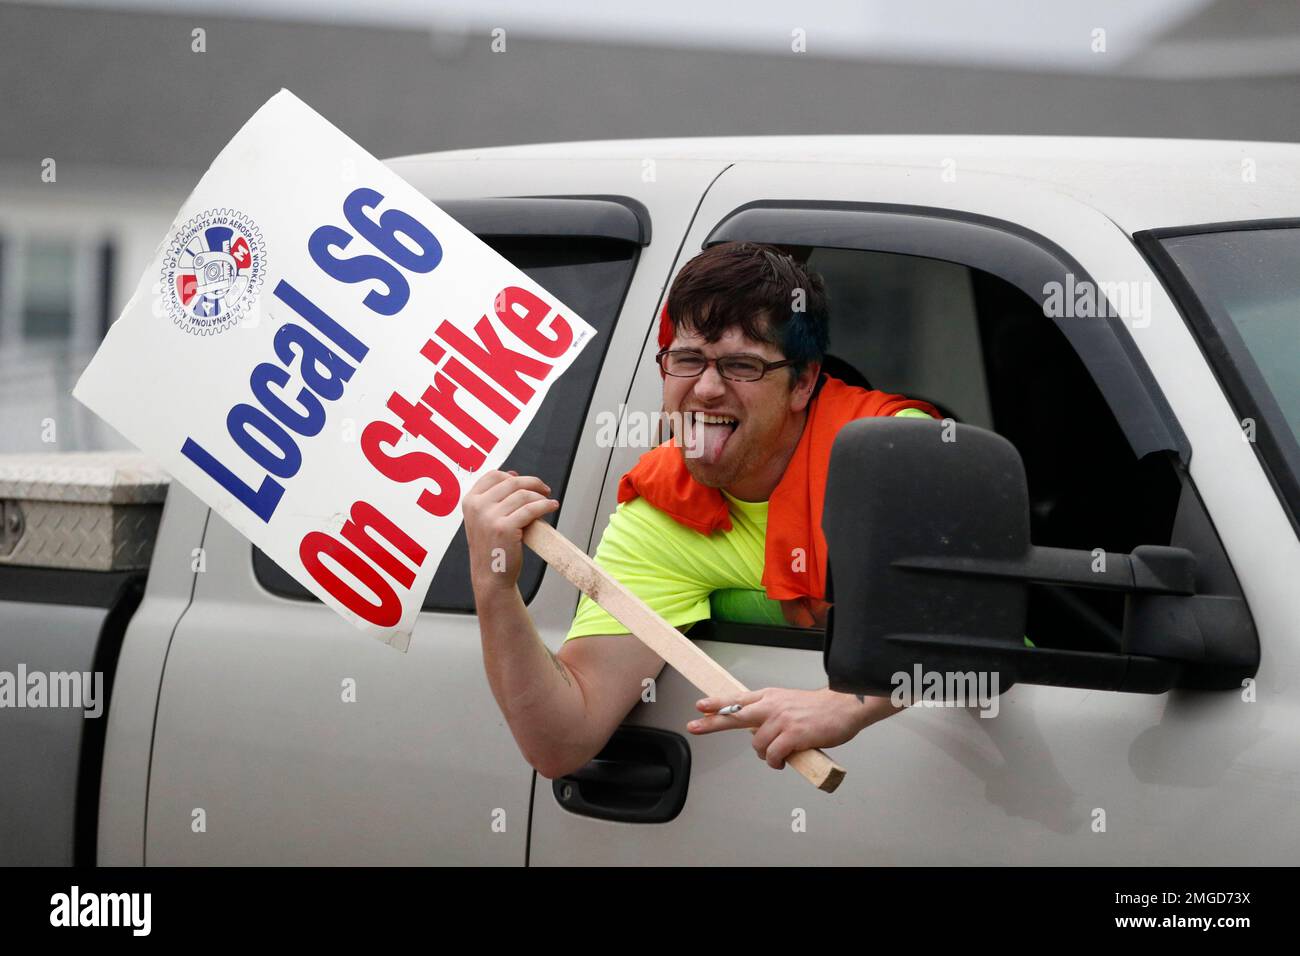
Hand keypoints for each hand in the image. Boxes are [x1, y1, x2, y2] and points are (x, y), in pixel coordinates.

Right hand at [463, 470, 557, 593]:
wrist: (491, 576)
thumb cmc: (491, 548)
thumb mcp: (483, 519)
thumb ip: (494, 499)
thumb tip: (513, 475)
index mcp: (470, 501)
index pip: (493, 475)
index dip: (513, 475)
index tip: (526, 481)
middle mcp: (477, 506)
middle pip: (511, 482)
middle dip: (532, 483)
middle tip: (544, 490)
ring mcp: (489, 517)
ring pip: (523, 495)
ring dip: (540, 496)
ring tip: (548, 501)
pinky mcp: (505, 528)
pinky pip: (531, 509)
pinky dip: (545, 505)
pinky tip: (552, 506)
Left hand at [686, 687, 870, 769]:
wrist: (842, 707)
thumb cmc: (817, 709)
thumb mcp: (787, 701)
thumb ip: (769, 712)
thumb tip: (755, 731)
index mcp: (769, 696)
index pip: (737, 699)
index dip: (717, 703)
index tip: (700, 707)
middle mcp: (772, 705)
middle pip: (735, 715)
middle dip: (713, 722)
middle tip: (694, 726)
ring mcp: (781, 720)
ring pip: (757, 745)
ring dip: (765, 755)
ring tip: (778, 755)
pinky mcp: (793, 735)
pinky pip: (774, 755)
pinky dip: (776, 762)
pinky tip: (782, 762)